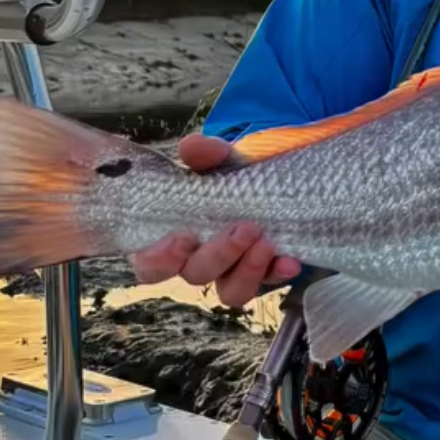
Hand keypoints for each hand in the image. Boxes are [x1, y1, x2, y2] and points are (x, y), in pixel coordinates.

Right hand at [130, 133, 302, 307]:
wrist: (269, 179)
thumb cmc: (229, 175)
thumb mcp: (219, 159)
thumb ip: (204, 153)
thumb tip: (191, 147)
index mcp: (172, 239)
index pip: (150, 266)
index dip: (160, 259)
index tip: (183, 237)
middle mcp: (198, 262)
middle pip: (196, 275)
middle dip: (220, 254)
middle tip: (244, 228)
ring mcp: (231, 272)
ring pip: (231, 292)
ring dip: (248, 270)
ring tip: (266, 243)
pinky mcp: (263, 274)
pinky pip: (268, 284)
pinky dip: (278, 272)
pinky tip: (290, 260)